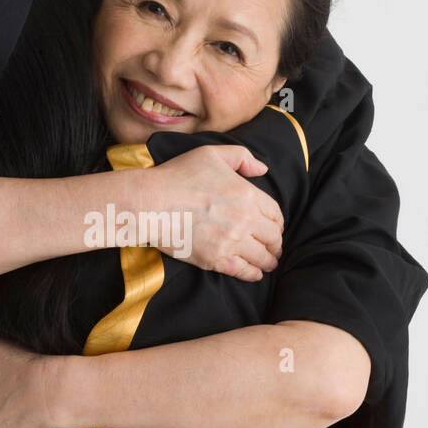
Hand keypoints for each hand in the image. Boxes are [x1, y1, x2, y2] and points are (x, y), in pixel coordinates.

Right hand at [141, 145, 282, 281]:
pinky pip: (245, 271)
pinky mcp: (216, 260)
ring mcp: (231, 242)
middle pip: (272, 237)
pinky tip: (255, 273)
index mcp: (247, 194)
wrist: (150, 203)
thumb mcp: (211, 154)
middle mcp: (245, 219)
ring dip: (269, 261)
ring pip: (262, 257)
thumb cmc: (177, 176)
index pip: (275, 213)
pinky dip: (254, 274)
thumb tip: (263, 170)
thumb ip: (241, 157)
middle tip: (273, 248)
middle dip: (275, 243)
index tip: (274, 228)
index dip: (277, 222)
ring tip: (269, 263)